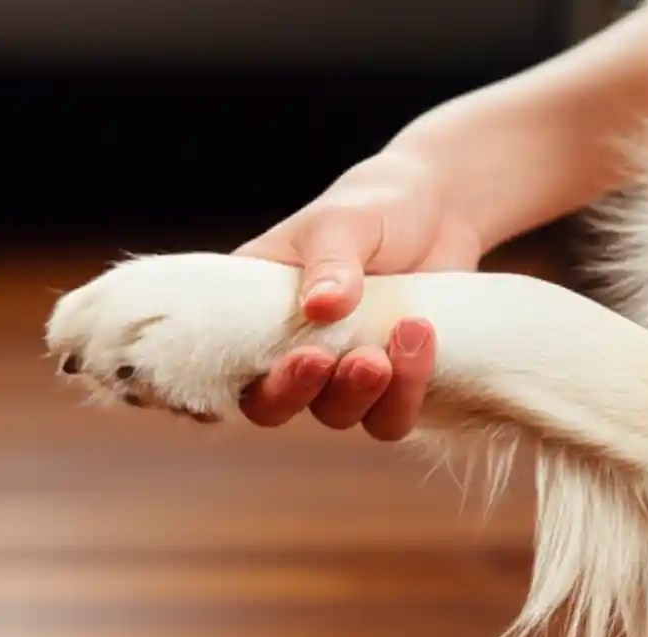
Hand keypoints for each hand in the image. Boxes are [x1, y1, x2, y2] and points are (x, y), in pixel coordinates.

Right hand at [235, 150, 481, 439]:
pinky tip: (423, 341)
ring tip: (398, 337)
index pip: (216, 364)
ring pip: (335, 415)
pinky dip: (406, 391)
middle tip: (323, 358)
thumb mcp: (341, 222)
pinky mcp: (391, 386)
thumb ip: (329, 262)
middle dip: (294, 391)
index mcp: (252, 312)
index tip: (232, 392)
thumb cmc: (371, 208)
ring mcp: (340, 373)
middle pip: (270, 406)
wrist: (439, 210)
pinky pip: (390, 417)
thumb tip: (320, 306)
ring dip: (360, 391)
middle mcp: (289, 351)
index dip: (208, 396)